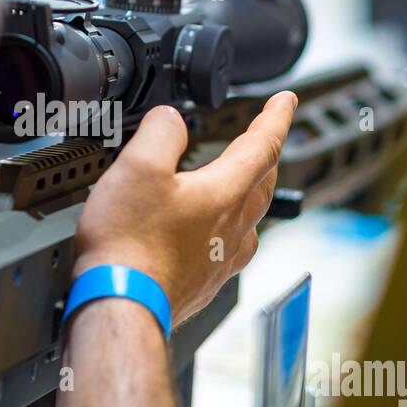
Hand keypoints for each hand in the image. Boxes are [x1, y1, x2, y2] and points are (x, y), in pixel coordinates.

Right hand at [73, 91, 297, 326]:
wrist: (120, 306)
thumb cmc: (129, 245)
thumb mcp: (138, 166)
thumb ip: (161, 130)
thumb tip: (170, 119)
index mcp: (226, 193)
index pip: (263, 145)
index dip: (277, 116)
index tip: (286, 101)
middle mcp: (233, 228)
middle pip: (263, 182)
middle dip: (266, 153)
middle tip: (264, 136)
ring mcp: (221, 259)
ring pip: (251, 218)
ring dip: (252, 192)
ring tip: (243, 182)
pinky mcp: (204, 282)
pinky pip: (230, 247)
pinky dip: (228, 228)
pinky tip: (210, 233)